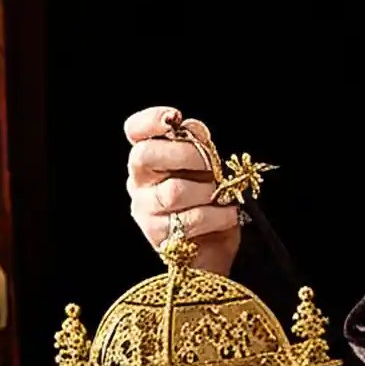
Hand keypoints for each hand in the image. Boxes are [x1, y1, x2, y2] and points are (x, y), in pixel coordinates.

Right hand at [124, 106, 240, 274]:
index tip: (175, 117)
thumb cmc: (209, 200)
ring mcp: (145, 209)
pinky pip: (190, 220)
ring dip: (208, 191)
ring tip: (225, 195)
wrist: (213, 247)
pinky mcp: (159, 236)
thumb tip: (194, 129)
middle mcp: (139, 181)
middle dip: (187, 154)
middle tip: (213, 165)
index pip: (135, 131)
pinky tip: (229, 214)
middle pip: (146, 155)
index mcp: (150, 158)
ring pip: (173, 191)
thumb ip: (198, 146)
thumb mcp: (208, 168)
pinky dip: (218, 215)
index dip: (150, 120)